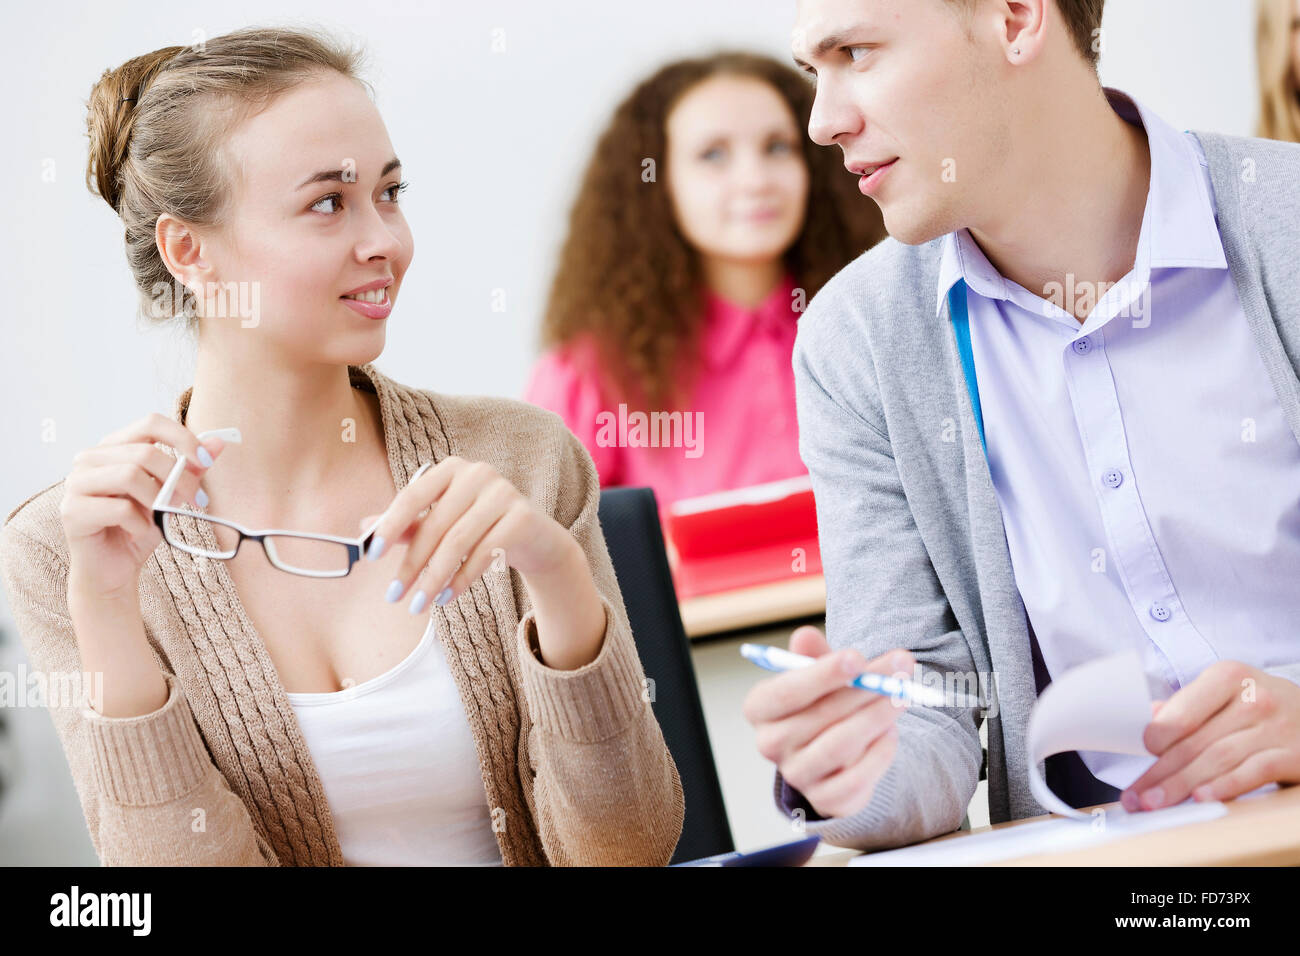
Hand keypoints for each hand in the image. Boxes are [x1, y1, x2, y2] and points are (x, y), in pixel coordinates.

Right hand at [62, 412, 223, 602]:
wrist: (114, 569)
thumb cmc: (139, 527)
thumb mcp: (171, 495)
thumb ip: (189, 468)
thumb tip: (218, 442)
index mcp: (113, 447)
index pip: (150, 423)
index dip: (183, 439)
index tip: (205, 463)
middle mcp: (89, 459)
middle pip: (144, 452)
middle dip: (178, 478)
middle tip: (196, 500)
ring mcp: (76, 484)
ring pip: (129, 475)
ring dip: (158, 500)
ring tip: (162, 517)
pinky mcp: (72, 511)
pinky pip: (119, 509)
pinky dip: (140, 524)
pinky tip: (140, 532)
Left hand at [361, 455, 604, 668]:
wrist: (535, 538)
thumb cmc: (481, 527)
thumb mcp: (442, 523)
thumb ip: (407, 525)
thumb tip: (364, 528)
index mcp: (451, 469)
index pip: (412, 495)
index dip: (389, 526)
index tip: (370, 555)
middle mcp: (478, 473)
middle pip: (435, 524)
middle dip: (411, 564)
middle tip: (392, 595)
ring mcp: (503, 492)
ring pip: (458, 542)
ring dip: (434, 578)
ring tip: (418, 604)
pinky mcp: (522, 516)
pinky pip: (485, 553)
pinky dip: (461, 579)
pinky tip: (446, 597)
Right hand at [743, 625, 914, 819]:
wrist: (836, 752)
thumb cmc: (824, 702)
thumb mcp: (820, 674)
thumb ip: (814, 655)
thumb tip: (805, 636)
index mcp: (760, 707)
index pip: (786, 691)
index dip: (821, 675)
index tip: (856, 657)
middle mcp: (771, 743)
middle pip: (818, 715)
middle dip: (864, 687)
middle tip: (900, 666)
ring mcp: (797, 774)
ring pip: (839, 745)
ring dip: (876, 716)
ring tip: (901, 695)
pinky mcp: (825, 799)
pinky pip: (857, 777)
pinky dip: (880, 752)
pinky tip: (892, 732)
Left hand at [1120, 660, 1299, 810]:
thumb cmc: (1262, 703)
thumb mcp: (1227, 691)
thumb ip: (1189, 705)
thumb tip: (1151, 717)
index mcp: (1228, 676)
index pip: (1183, 710)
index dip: (1158, 735)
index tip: (1140, 752)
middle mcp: (1253, 699)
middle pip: (1195, 741)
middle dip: (1161, 772)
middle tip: (1137, 794)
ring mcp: (1276, 728)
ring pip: (1218, 759)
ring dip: (1182, 785)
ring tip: (1156, 801)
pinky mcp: (1295, 755)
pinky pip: (1254, 772)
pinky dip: (1225, 786)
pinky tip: (1202, 798)